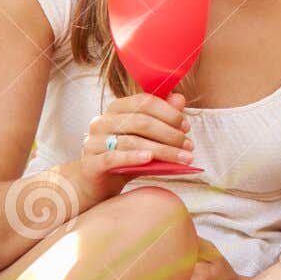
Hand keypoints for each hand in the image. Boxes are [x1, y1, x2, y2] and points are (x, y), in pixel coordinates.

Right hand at [77, 92, 194, 202]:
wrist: (99, 181)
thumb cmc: (127, 155)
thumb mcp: (147, 136)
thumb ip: (162, 117)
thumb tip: (179, 98)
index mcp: (116, 109)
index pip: (145, 101)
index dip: (169, 112)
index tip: (186, 127)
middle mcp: (102, 122)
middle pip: (141, 122)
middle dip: (170, 134)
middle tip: (189, 146)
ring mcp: (94, 142)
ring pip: (132, 141)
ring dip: (163, 150)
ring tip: (183, 158)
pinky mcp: (91, 163)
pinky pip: (113, 157)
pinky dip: (133, 158)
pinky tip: (150, 159)